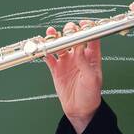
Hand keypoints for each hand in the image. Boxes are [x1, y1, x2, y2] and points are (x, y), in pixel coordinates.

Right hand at [44, 19, 101, 133]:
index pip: (90, 37)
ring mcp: (66, 61)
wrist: (80, 109)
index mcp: (92, 56)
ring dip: (55, 38)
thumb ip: (84, 62)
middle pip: (73, 37)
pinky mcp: (56, 68)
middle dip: (69, 31)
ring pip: (60, 44)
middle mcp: (79, 56)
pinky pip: (48, 57)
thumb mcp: (92, 78)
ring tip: (50, 33)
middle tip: (66, 31)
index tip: (82, 24)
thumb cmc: (91, 94)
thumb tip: (78, 47)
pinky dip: (44, 51)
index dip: (87, 28)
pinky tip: (41, 47)